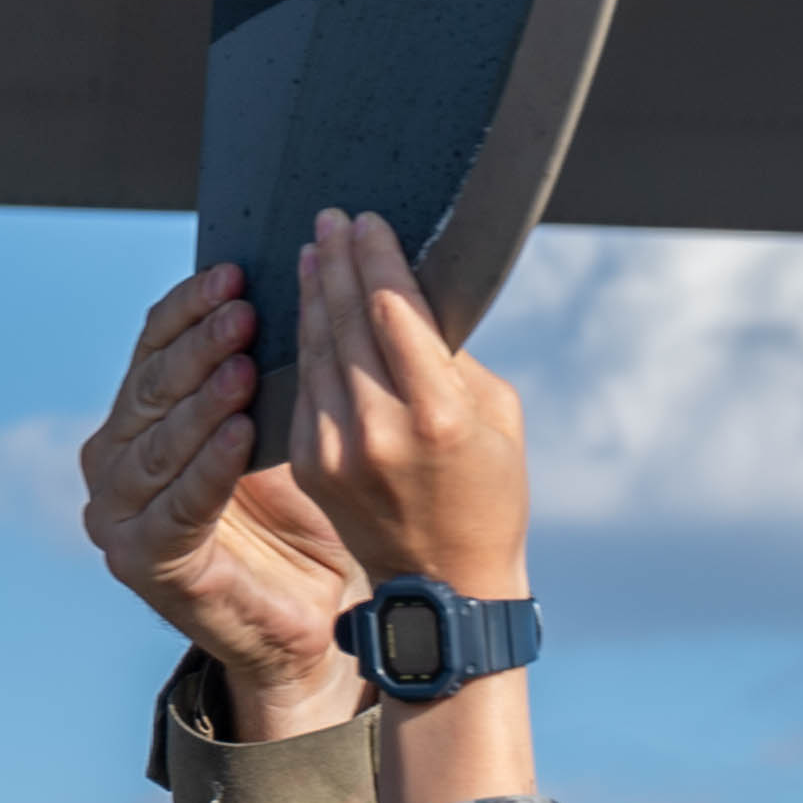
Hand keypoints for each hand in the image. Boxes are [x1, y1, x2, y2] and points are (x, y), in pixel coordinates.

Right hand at [79, 264, 370, 737]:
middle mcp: (114, 460)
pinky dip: (208, 468)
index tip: (236, 273)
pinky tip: (240, 436)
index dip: (191, 307)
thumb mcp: (283, 428)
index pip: (154, 346)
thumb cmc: (301, 517)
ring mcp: (118, 514)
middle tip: (244, 313)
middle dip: (199, 347)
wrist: (312, 618)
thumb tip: (299, 278)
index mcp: (139, 417)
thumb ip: (265, 369)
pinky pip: (176, 506)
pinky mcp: (141, 561)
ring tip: (244, 367)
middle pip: (151, 387)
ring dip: (201, 402)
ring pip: (158, 443)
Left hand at [284, 210, 531, 604]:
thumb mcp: (496, 415)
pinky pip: (305, 387)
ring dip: (315, 293)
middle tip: (330, 218)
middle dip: (338, 260)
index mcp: (436, 413)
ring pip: (316, 348)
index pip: (392, 308)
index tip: (368, 221)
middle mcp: (380, 428)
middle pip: (346, 318)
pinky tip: (309, 313)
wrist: (448, 584)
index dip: (376, 257)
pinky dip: (306, 343)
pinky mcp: (312, 465)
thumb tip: (409, 298)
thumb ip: (450, 355)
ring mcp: (337, 449)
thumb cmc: (488, 492)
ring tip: (315, 252)